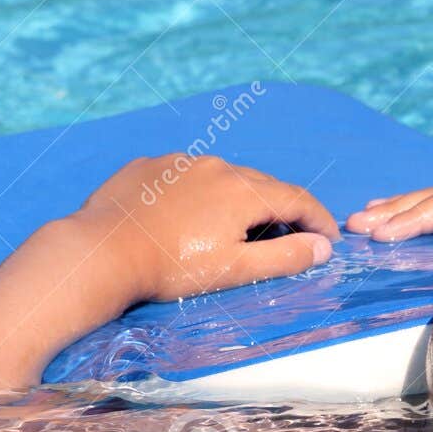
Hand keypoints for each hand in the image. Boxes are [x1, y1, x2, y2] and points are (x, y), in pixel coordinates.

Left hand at [75, 154, 338, 301]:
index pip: (297, 199)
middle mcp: (216, 166)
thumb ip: (284, 257)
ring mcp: (180, 162)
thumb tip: (323, 246)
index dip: (319, 219)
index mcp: (243, 190)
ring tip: (237, 229)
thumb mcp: (234, 270)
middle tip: (290, 238)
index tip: (329, 238)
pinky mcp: (150, 166)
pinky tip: (189, 217)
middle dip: (282, 211)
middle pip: (263, 185)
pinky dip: (201, 194)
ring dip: (240, 200)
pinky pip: (188, 176)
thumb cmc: (171, 267)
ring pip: (224, 178)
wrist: (103, 251)